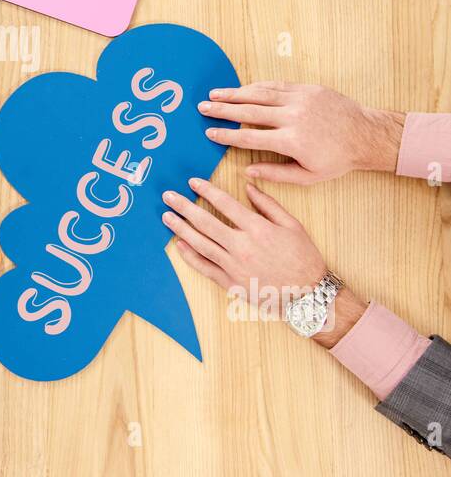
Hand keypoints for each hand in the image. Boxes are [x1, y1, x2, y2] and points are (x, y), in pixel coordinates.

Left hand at [162, 177, 326, 317]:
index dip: (206, 190)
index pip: (225, 204)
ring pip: (201, 244)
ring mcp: (234, 266)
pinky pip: (205, 268)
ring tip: (167, 217)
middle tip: (168, 196)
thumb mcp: (292, 225)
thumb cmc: (303, 258)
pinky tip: (179, 245)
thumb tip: (248, 186)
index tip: (192, 182)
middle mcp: (242, 246)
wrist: (308, 294)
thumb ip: (268, 204)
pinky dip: (190, 256)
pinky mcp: (231, 283)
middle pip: (206, 222)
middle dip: (184, 207)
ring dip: (181, 229)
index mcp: (258, 228)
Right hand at [198, 82, 404, 183]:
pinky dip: (257, 87)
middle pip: (248, 110)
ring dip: (235, 93)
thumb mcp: (308, 176)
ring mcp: (300, 99)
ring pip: (260, 93)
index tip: (210, 133)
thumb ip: (276, 174)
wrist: (365, 135)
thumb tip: (248, 171)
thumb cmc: (338, 160)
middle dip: (222, 109)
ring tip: (215, 93)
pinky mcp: (307, 89)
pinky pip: (276, 86)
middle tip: (202, 107)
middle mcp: (292, 116)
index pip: (249, 136)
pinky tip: (243, 88)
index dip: (227, 135)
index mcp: (291, 140)